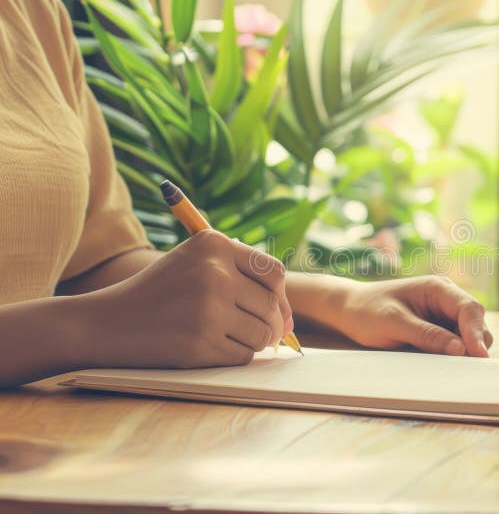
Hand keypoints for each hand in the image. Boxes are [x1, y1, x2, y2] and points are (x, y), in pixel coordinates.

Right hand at [83, 230, 291, 368]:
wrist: (107, 322)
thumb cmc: (159, 292)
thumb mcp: (194, 262)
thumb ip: (240, 275)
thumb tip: (288, 317)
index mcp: (214, 245)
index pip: (274, 272)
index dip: (280, 295)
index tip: (277, 310)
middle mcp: (214, 273)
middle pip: (272, 306)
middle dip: (273, 324)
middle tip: (264, 333)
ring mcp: (208, 309)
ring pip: (263, 334)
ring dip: (257, 342)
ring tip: (234, 338)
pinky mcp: (201, 343)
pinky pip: (243, 356)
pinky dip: (236, 356)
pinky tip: (214, 348)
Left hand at [334, 276, 492, 357]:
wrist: (349, 310)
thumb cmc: (367, 311)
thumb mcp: (393, 323)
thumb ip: (426, 335)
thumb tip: (460, 349)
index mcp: (437, 288)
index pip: (469, 308)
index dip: (476, 333)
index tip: (478, 356)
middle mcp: (446, 299)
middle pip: (476, 322)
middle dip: (476, 343)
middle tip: (466, 369)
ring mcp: (444, 314)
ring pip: (470, 335)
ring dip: (467, 350)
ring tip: (454, 368)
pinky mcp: (439, 330)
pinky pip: (457, 343)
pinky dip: (456, 355)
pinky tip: (446, 365)